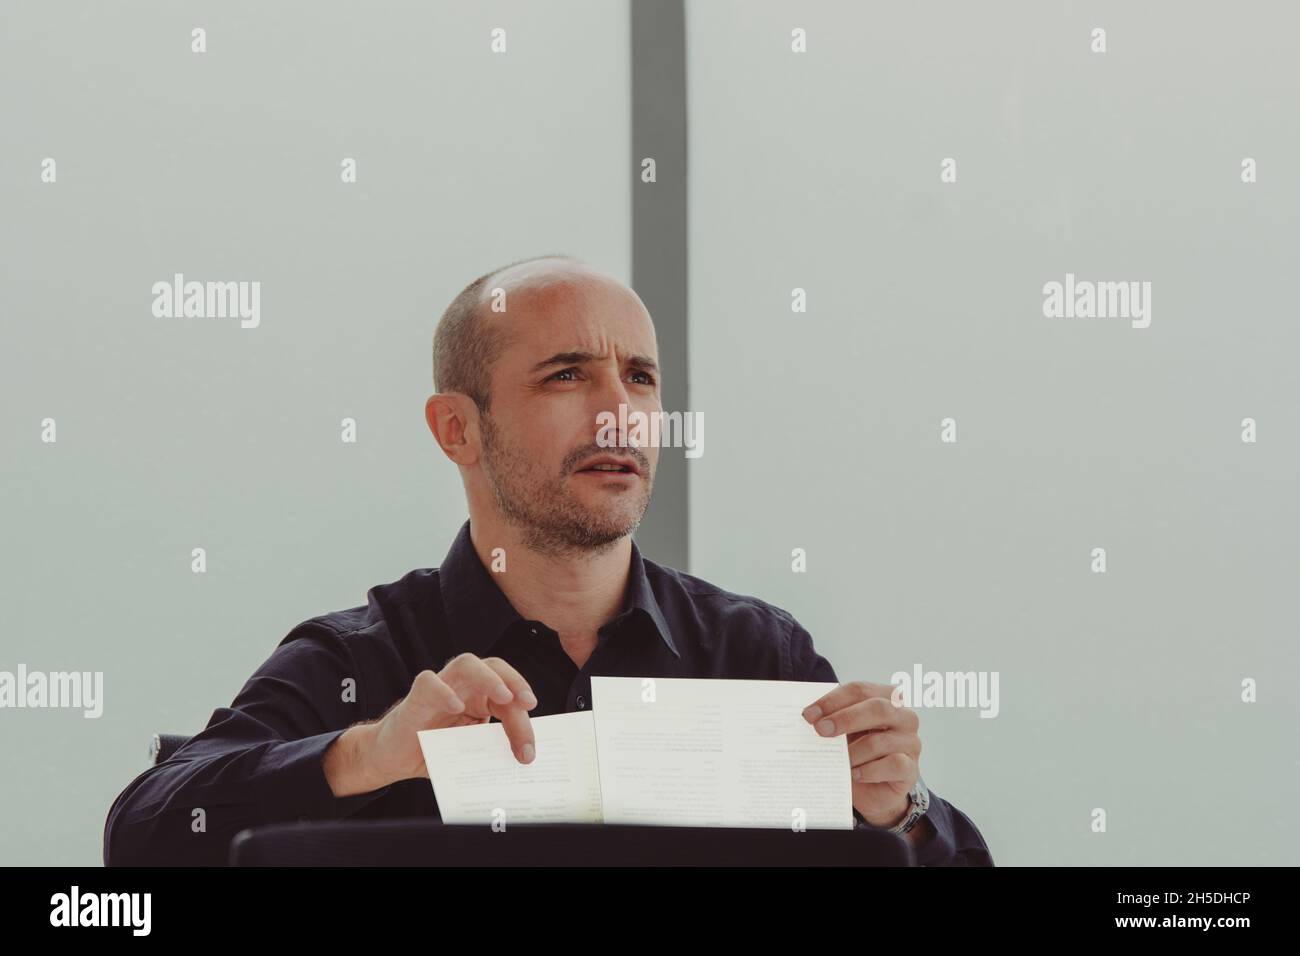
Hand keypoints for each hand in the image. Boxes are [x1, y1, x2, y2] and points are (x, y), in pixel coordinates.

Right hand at [330, 654, 538, 794]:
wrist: (392, 758)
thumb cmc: (433, 751)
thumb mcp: (469, 752)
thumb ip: (492, 749)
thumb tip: (523, 759)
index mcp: (480, 698)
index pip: (508, 691)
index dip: (524, 710)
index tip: (532, 741)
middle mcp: (463, 687)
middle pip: (494, 667)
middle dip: (516, 682)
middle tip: (528, 705)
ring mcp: (440, 688)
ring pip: (466, 664)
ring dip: (489, 677)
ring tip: (504, 697)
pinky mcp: (415, 698)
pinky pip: (429, 683)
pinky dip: (445, 691)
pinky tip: (456, 707)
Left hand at [801, 680, 920, 828]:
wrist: (871, 790)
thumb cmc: (856, 753)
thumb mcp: (843, 732)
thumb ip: (831, 720)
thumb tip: (809, 717)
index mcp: (887, 698)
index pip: (860, 690)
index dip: (833, 700)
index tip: (809, 714)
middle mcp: (904, 717)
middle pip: (877, 708)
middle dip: (845, 718)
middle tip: (820, 730)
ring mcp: (911, 743)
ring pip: (880, 741)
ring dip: (853, 752)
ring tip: (837, 761)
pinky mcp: (911, 769)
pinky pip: (892, 765)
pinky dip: (869, 770)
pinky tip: (855, 774)